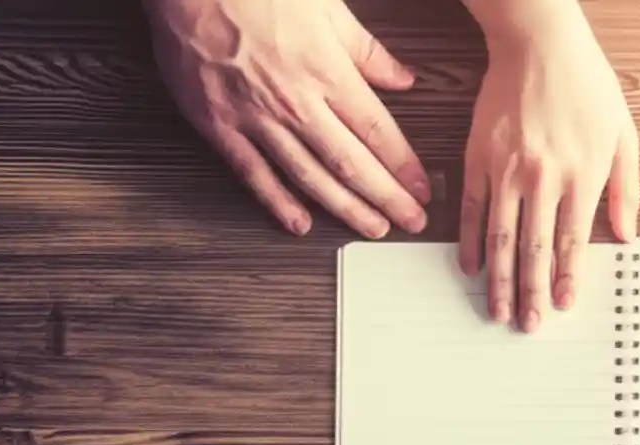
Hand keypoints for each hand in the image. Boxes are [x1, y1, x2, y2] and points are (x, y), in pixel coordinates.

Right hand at [144, 0, 430, 238]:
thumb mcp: (326, 4)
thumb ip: (366, 49)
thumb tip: (403, 78)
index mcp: (326, 71)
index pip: (377, 131)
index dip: (404, 165)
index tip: (422, 187)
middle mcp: (295, 102)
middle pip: (352, 164)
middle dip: (388, 199)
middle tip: (412, 221)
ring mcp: (255, 117)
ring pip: (310, 176)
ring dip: (346, 208)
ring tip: (373, 228)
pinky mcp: (217, 124)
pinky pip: (252, 173)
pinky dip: (277, 202)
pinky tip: (300, 223)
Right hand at [458, 1, 639, 331]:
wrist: (540, 43)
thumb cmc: (586, 85)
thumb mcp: (624, 135)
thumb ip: (627, 189)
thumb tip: (626, 235)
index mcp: (582, 174)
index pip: (573, 242)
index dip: (566, 279)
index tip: (562, 305)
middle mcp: (544, 176)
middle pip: (536, 249)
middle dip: (531, 292)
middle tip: (527, 324)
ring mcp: (507, 169)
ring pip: (502, 238)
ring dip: (501, 279)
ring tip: (498, 309)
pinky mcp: (480, 157)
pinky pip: (473, 210)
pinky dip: (471, 242)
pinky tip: (472, 266)